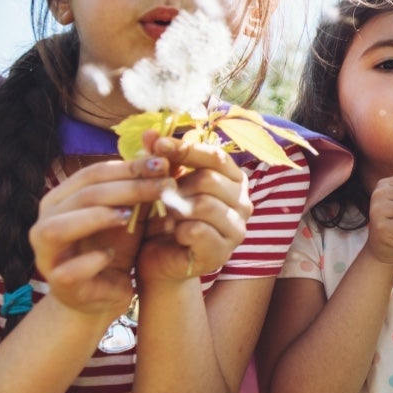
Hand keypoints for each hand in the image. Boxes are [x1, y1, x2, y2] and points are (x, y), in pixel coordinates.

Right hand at [30, 153, 171, 318]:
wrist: (104, 294)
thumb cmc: (114, 247)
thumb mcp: (130, 215)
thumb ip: (140, 188)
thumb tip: (166, 156)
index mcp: (61, 199)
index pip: (92, 174)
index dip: (128, 167)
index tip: (163, 164)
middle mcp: (46, 221)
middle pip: (82, 196)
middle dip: (127, 188)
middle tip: (163, 187)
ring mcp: (47, 254)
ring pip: (57, 228)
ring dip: (95, 218)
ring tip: (129, 217)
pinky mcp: (58, 283)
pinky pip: (69, 270)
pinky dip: (91, 261)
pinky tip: (111, 257)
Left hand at [135, 130, 253, 284]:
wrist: (158, 260)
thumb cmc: (163, 219)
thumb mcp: (160, 184)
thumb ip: (159, 159)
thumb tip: (149, 132)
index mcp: (233, 180)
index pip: (216, 156)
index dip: (186, 149)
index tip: (157, 146)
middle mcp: (242, 202)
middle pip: (209, 179)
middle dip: (177, 186)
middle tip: (159, 197)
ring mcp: (237, 229)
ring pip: (205, 204)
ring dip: (176, 210)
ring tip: (165, 218)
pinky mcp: (223, 252)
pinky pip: (199, 231)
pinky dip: (179, 230)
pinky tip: (174, 234)